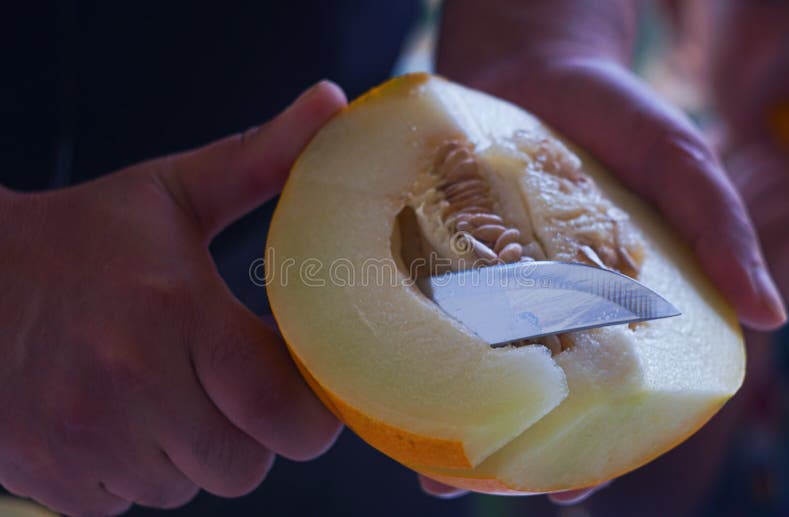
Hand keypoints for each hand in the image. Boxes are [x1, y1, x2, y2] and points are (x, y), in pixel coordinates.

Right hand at [0, 81, 346, 515]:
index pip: (282, 406)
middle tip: (235, 384)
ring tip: (171, 391)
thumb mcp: (172, 193)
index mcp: (175, 312)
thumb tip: (331, 105)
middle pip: (246, 463)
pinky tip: (125, 416)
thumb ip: (261, 159)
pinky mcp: (54, 477)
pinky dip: (143, 471)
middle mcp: (131, 384)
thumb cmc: (79, 238)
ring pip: (193, 487)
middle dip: (255, 432)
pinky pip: (134, 503)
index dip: (310, 408)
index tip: (304, 381)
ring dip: (197, 450)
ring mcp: (87, 439)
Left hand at [432, 0, 786, 504]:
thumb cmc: (615, 119)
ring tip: (408, 454)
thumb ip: (718, 231)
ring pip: (454, 365)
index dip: (583, 449)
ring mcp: (476, 285)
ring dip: (431, 411)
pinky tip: (373, 368)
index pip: (594, 399)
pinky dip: (396, 336)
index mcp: (599, 311)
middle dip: (490, 448)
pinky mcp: (429, 252)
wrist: (534, 62)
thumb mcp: (678, 165)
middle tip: (456, 486)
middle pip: (514, 398)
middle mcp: (533, 310)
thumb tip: (771, 315)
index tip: (565, 489)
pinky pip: (410, 304)